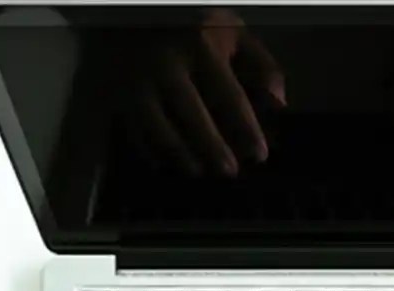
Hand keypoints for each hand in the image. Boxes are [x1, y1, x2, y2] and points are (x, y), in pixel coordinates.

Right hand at [125, 8, 284, 175]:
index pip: (230, 97)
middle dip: (214, 149)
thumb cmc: (192, 25)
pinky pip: (132, 129)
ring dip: (181, 155)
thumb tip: (278, 104)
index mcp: (201, 47)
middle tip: (229, 171)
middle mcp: (166, 63)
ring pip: (157, 128)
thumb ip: (262, 65)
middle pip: (193, 118)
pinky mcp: (115, 90)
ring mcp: (135, 78)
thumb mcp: (233, 32)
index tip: (259, 155)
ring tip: (198, 170)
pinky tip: (165, 163)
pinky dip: (149, 151)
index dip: (246, 130)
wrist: (132, 7)